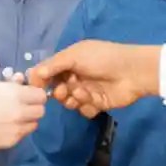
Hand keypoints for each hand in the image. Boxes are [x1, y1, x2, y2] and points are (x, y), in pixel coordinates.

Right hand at [0, 80, 46, 149]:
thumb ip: (10, 84)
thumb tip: (21, 80)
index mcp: (15, 94)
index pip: (41, 95)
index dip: (35, 94)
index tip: (28, 94)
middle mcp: (20, 112)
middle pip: (41, 110)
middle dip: (34, 107)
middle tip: (23, 106)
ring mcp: (17, 129)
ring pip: (34, 124)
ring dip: (28, 119)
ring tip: (14, 117)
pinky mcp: (11, 141)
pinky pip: (23, 134)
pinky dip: (19, 130)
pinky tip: (5, 126)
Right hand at [28, 40, 160, 117]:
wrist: (132, 72)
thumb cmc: (103, 58)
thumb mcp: (75, 55)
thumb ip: (53, 64)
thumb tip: (33, 74)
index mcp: (70, 61)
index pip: (49, 72)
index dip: (42, 81)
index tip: (36, 88)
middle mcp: (76, 76)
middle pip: (57, 90)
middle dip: (59, 92)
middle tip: (66, 90)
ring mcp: (86, 91)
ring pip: (69, 102)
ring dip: (74, 99)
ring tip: (83, 93)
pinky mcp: (97, 104)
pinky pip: (83, 110)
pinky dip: (87, 106)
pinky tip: (95, 99)